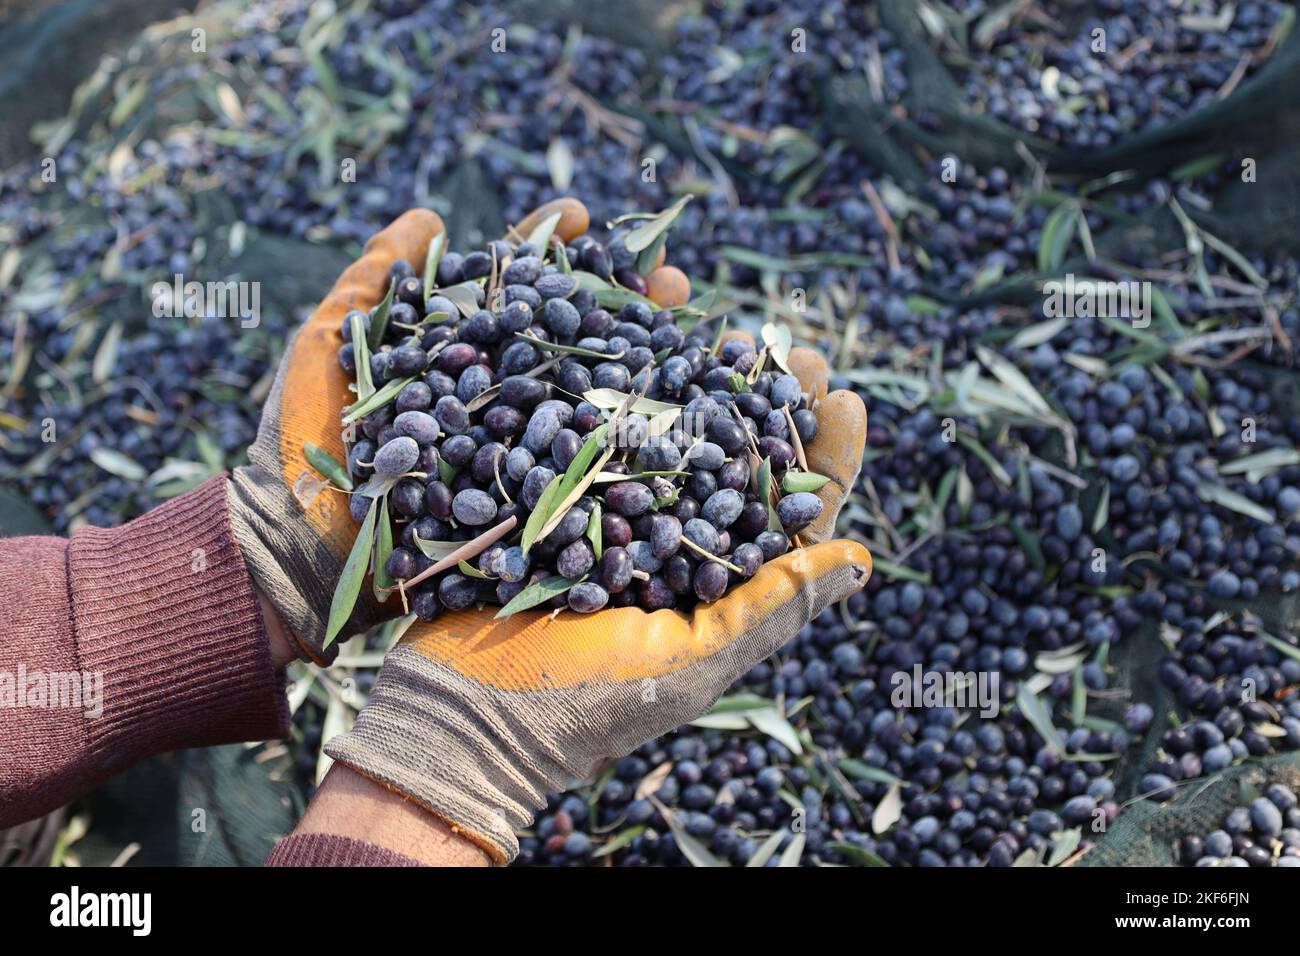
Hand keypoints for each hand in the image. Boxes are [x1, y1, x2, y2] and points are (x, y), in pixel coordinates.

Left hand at [229, 197, 698, 664]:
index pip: (515, 289)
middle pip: (574, 341)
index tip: (584, 215)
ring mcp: (518, 456)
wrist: (299, 555)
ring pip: (597, 400)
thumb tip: (427, 216)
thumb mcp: (325, 350)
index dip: (551, 251)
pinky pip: (596, 474)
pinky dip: (645, 448)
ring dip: (651, 366)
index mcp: (458, 357)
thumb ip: (371, 282)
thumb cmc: (299, 448)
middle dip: (626, 304)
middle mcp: (498, 401)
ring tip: (699, 338)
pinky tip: (687, 424)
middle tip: (672, 279)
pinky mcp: (532, 510)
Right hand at [324, 277, 870, 860]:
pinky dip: (608, 373)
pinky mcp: (543, 488)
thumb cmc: (577, 702)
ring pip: (663, 427)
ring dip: (695, 373)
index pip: (785, 514)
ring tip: (719, 323)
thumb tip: (864, 558)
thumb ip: (769, 609)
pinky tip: (631, 329)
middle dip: (765, 399)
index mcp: (715, 583)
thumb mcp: (686, 662)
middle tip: (792, 347)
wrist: (452, 708)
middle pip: (732, 456)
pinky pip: (586, 420)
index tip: (847, 398)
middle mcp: (667, 539)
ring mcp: (604, 509)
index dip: (821, 456)